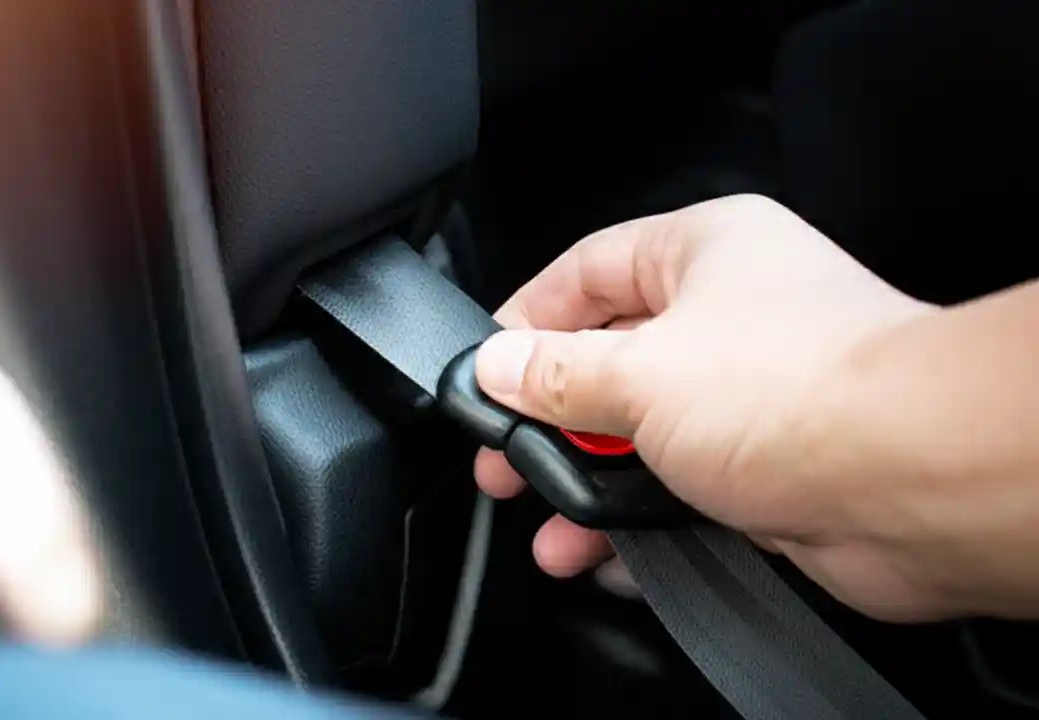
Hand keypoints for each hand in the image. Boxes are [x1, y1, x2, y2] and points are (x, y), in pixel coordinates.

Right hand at [473, 195, 941, 618]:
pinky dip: (640, 522)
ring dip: (589, 486)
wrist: (913, 483)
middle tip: (506, 461)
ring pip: (643, 436)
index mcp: (703, 252)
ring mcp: (752, 394)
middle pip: (609, 360)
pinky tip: (606, 554)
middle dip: (550, 421)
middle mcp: (731, 315)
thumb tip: (498, 366)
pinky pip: (681, 490)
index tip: (485, 371)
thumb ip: (554, 376)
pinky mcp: (769, 466)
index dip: (525, 319)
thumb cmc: (804, 393)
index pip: (588, 270)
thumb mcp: (637, 375)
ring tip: (551, 528)